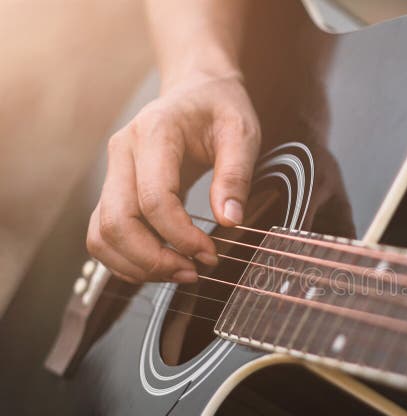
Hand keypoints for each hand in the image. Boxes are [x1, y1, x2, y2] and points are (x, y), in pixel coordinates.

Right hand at [86, 73, 260, 283]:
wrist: (197, 88)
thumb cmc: (220, 108)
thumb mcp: (242, 133)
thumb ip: (237, 175)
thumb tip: (230, 220)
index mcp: (155, 132)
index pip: (153, 199)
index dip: (180, 236)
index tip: (210, 254)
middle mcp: (123, 152)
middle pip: (118, 221)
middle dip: (154, 259)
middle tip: (194, 273)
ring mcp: (113, 171)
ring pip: (102, 233)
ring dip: (137, 264)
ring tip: (179, 273)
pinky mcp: (114, 188)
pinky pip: (104, 233)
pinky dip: (126, 259)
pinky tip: (160, 265)